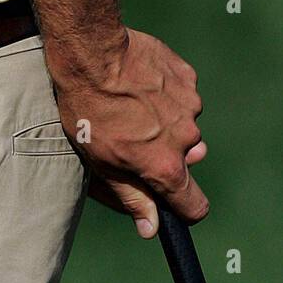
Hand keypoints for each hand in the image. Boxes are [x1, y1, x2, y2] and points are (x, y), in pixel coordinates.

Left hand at [53, 27, 207, 237]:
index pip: (194, 206)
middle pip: (188, 158)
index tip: (167, 196)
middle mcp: (186, 139)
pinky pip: (180, 93)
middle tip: (133, 134)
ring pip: (183, 123)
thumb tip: (151, 229)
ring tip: (130, 102)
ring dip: (164, 119)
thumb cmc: (87, 108)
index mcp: (166, 166)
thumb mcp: (100, 159)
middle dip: (168, 152)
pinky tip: (137, 80)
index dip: (182, 207)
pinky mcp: (186, 77)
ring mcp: (189, 105)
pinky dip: (165, 91)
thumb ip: (131, 195)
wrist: (90, 52)